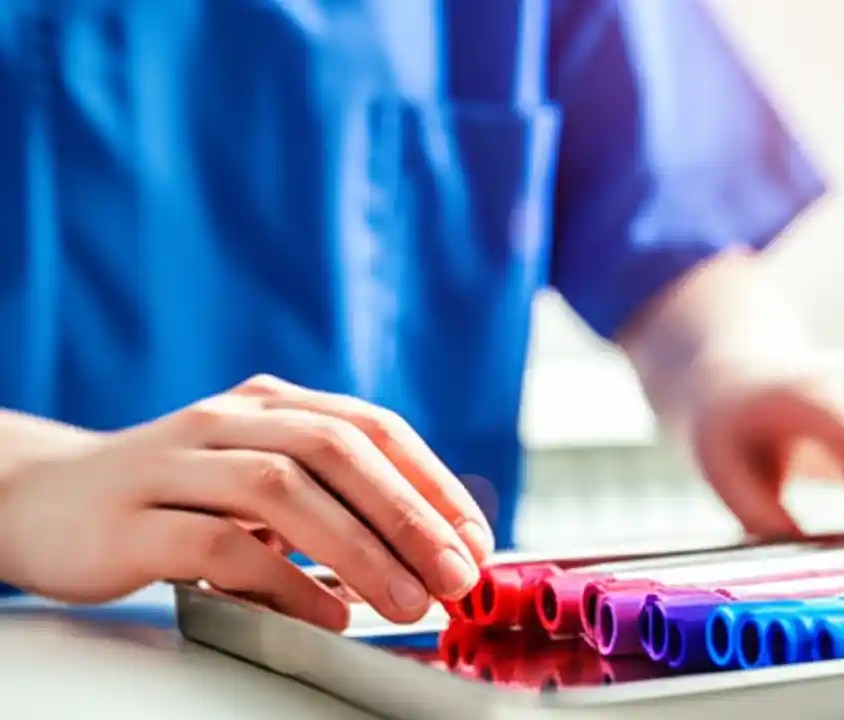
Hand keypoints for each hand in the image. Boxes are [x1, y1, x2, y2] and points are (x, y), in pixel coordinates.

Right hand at [0, 375, 493, 629]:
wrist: (45, 498)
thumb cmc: (174, 497)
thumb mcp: (256, 478)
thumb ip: (329, 497)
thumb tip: (427, 547)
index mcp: (271, 404)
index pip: (372, 427)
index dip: (433, 481)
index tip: (476, 537)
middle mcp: (229, 420)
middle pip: (338, 451)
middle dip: (410, 514)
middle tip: (455, 573)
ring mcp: (179, 463)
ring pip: (285, 491)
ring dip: (360, 548)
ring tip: (409, 600)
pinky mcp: (137, 518)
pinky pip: (222, 545)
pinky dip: (284, 581)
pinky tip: (328, 613)